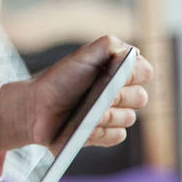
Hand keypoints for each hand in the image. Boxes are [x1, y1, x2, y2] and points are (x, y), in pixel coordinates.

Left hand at [0, 35, 152, 151]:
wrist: (36, 108)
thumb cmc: (59, 80)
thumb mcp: (82, 56)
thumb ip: (108, 45)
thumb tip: (131, 52)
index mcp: (118, 71)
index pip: (145, 71)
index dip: (135, 73)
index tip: (118, 74)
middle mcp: (120, 93)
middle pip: (141, 98)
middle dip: (121, 96)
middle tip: (102, 95)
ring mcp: (114, 115)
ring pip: (130, 118)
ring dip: (109, 115)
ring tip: (88, 113)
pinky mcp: (105, 135)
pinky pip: (118, 136)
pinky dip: (102, 132)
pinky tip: (86, 127)